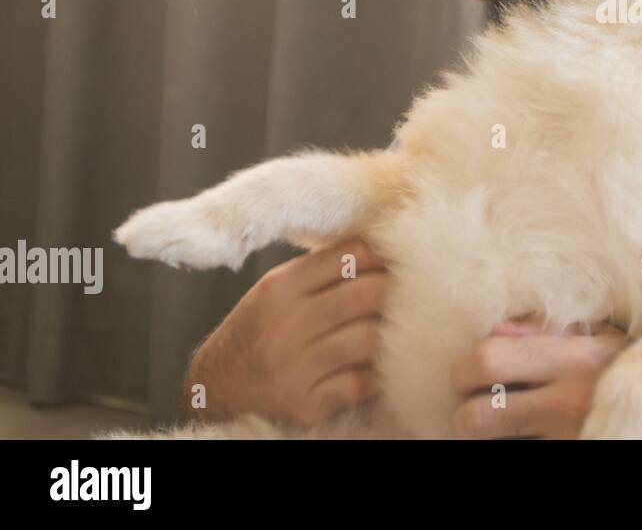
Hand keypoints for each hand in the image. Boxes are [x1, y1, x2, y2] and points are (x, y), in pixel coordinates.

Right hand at [181, 238, 388, 427]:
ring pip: (369, 339)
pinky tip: (377, 369)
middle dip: (397, 293)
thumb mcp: (278, 290)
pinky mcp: (304, 404)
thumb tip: (383, 248)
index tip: (403, 261)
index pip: (350, 256)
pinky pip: (360, 384)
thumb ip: (322, 270)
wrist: (214, 388)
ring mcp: (293, 367)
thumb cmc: (260, 330)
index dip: (386, 256)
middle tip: (414, 296)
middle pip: (366, 295)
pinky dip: (376, 376)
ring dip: (391, 336)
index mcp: (281, 287)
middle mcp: (284, 324)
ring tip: (400, 332)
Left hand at [449, 316, 627, 438]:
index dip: (463, 370)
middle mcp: (572, 404)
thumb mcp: (604, 337)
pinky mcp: (582, 453)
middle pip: (476, 416)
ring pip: (493, 449)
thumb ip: (550, 330)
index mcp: (577, 360)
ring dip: (489, 441)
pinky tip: (526, 440)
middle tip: (476, 410)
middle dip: (466, 415)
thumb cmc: (640, 366)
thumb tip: (493, 330)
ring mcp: (572, 440)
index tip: (468, 377)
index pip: (487, 360)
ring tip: (503, 431)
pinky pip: (516, 458)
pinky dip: (514, 451)